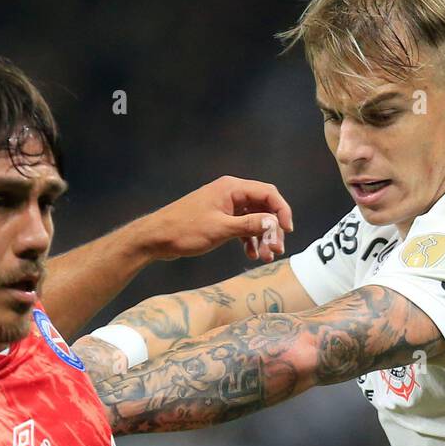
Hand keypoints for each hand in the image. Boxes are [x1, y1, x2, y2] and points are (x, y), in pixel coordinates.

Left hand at [139, 176, 293, 263]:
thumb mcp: (221, 229)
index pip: (268, 194)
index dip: (281, 211)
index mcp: (231, 188)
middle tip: (275, 250)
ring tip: (264, 257)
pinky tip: (250, 254)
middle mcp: (230, 193)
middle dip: (271, 229)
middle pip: (263, 207)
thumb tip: (273, 223)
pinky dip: (248, 240)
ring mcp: (224, 206)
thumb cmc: (184, 230)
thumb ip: (249, 225)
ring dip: (261, 237)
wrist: (157, 238)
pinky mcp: (219, 218)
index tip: (287, 231)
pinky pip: (241, 226)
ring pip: (253, 219)